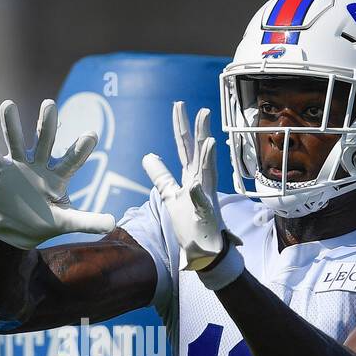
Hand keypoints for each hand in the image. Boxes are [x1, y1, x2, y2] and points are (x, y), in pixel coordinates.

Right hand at [0, 99, 115, 249]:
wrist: (13, 230)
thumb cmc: (42, 223)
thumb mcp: (66, 222)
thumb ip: (88, 221)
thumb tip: (114, 224)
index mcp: (57, 177)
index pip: (71, 161)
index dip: (80, 149)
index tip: (92, 134)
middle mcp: (39, 165)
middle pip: (45, 141)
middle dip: (46, 124)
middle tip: (49, 105)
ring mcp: (19, 165)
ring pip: (15, 140)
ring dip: (11, 124)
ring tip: (7, 104)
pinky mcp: (0, 170)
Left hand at [141, 102, 228, 271]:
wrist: (204, 250)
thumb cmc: (190, 221)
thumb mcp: (170, 195)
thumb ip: (160, 175)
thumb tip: (148, 156)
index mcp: (191, 176)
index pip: (184, 146)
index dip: (181, 126)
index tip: (179, 105)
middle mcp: (201, 183)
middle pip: (198, 153)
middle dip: (200, 132)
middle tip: (201, 110)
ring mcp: (205, 199)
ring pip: (207, 174)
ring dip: (207, 157)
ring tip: (207, 138)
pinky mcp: (205, 217)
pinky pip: (200, 205)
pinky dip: (198, 194)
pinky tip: (195, 184)